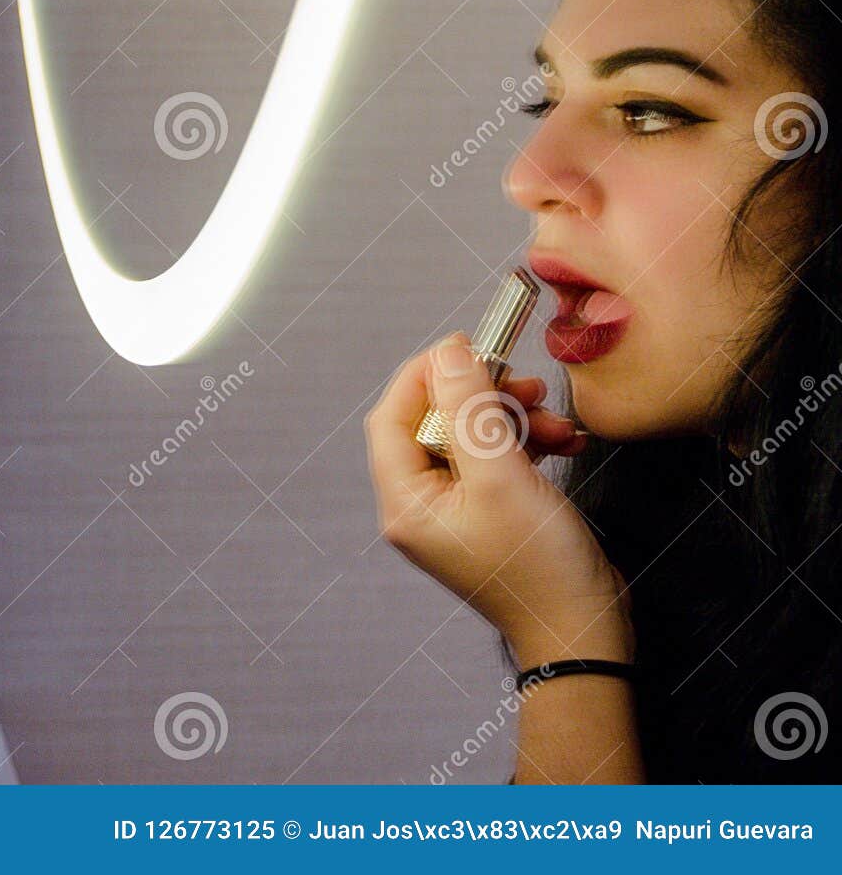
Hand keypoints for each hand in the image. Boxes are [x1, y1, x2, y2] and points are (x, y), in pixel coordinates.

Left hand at [363, 331, 632, 665]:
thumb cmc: (540, 571)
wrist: (586, 631)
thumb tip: (449, 354)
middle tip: (524, 384)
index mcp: (405, 502)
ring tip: (555, 420)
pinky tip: (564, 441)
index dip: (424, 375)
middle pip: (434, 422)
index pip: (391, 417)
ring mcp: (456, 508)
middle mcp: (421, 504)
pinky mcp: (490, 510)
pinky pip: (497, 458)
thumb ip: (471, 410)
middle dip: (482, 397)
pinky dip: (528, 442)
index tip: (465, 346)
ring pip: (472, 436)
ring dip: (514, 418)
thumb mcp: (502, 477)